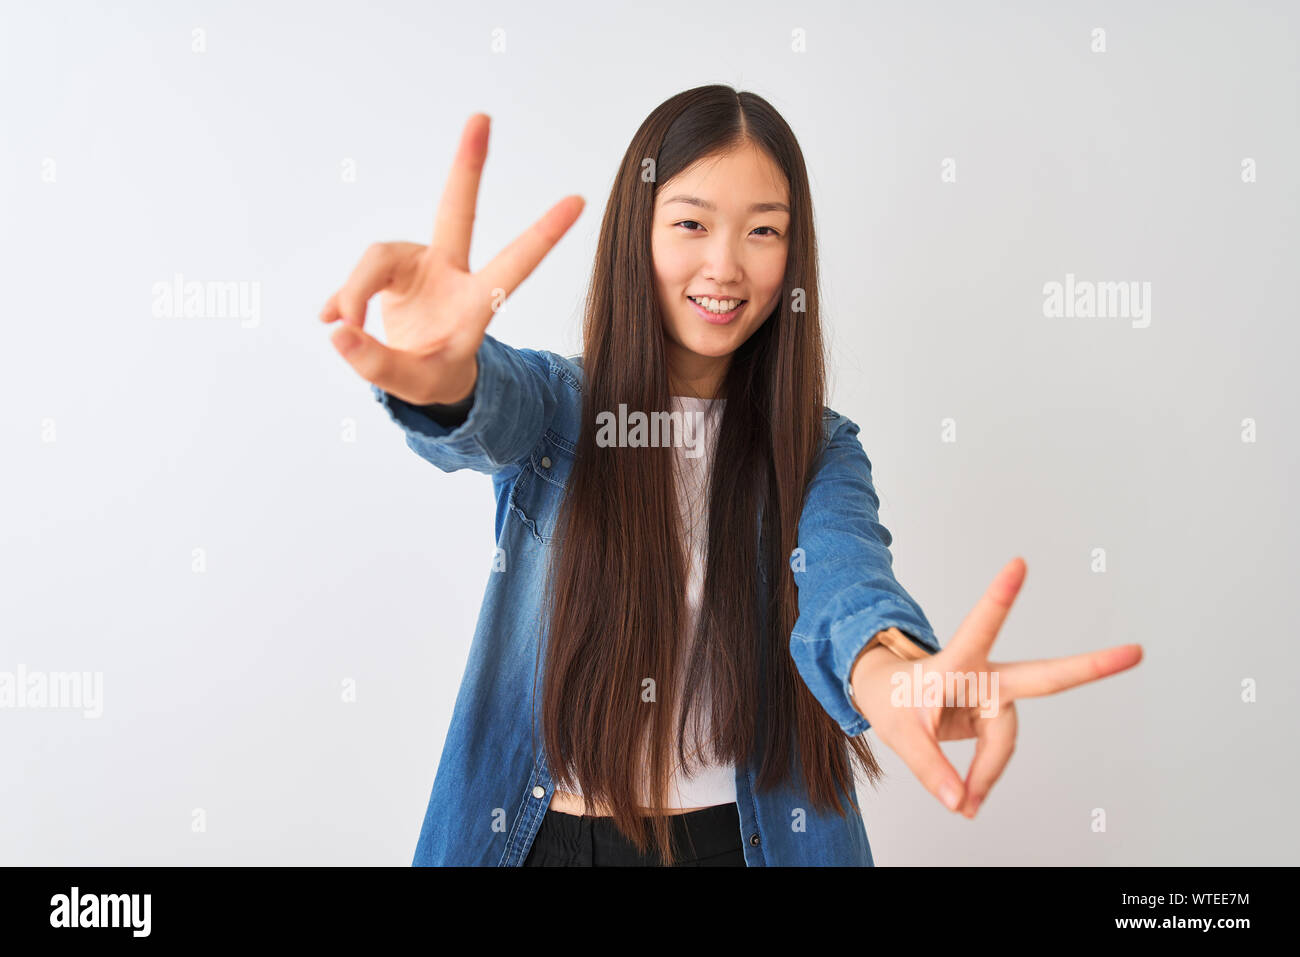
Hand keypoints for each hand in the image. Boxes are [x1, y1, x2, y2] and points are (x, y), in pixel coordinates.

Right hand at [319, 113, 584, 405]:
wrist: (420, 373)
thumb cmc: (434, 376)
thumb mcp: (416, 385)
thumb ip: (378, 364)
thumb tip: (337, 330)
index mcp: (477, 302)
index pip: (515, 264)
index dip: (545, 234)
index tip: (579, 201)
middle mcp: (452, 272)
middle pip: (457, 211)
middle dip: (468, 165)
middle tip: (482, 117)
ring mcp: (420, 266)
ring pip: (378, 259)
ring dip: (356, 292)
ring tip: (344, 327)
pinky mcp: (391, 269)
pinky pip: (358, 277)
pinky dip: (344, 301)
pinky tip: (332, 320)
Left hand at [849, 557, 1142, 817]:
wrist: (890, 698)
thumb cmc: (894, 702)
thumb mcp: (900, 735)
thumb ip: (930, 770)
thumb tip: (962, 803)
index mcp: (958, 662)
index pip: (981, 627)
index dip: (1000, 597)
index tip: (1018, 562)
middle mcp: (986, 675)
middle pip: (1044, 677)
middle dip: (1091, 667)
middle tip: (1136, 652)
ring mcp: (995, 696)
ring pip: (1004, 743)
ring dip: (986, 773)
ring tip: (966, 805)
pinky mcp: (995, 715)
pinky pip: (997, 754)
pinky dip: (984, 777)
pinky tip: (970, 798)